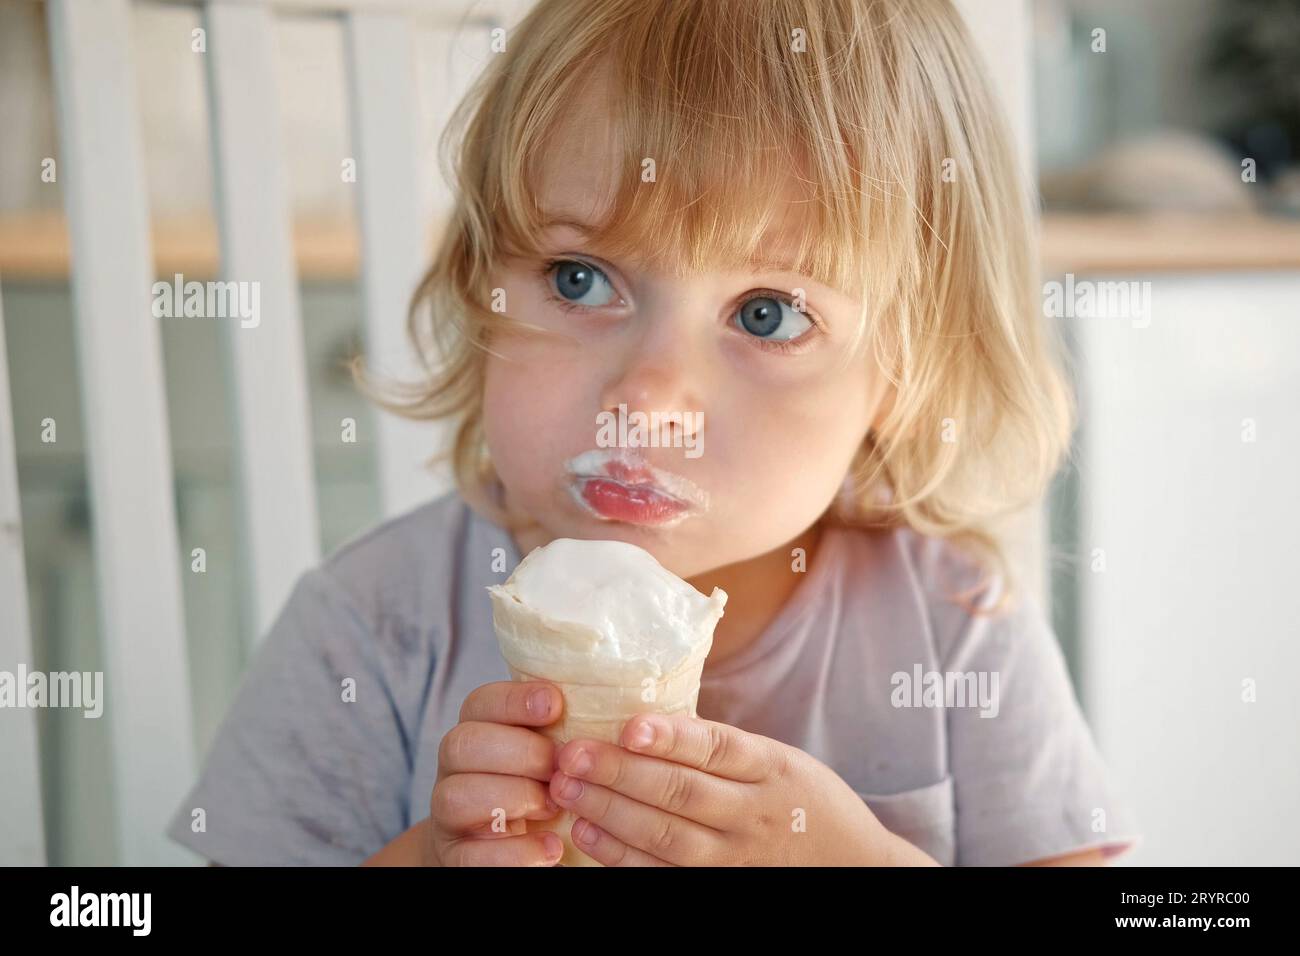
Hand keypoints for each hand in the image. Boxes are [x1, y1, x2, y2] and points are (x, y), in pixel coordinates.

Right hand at [426, 680, 566, 865]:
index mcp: (477, 732)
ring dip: (513, 798)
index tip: (555, 704)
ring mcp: (448, 814)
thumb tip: (614, 713)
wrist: (511, 844)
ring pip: (454, 796)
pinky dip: (515, 852)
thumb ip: (563, 731)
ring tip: (554, 807)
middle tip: (559, 767)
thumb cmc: (541, 787)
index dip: (513, 700)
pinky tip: (551, 848)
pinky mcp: (457, 855)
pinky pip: (470, 854)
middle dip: (519, 752)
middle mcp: (454, 769)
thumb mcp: (548, 753)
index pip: (479, 703)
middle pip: (461, 744)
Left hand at [548, 713, 925, 865]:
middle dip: (620, 773)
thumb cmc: (799, 801)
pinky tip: (588, 833)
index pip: (717, 747)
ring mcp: (736, 857)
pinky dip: (622, 855)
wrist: (852, 866)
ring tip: (567, 789)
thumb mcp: (777, 760)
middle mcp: (753, 813)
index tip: (628, 725)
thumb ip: (722, 747)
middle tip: (571, 755)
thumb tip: (641, 716)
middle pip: (682, 792)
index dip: (671, 737)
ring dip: (611, 812)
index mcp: (770, 768)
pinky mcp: (717, 886)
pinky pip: (664, 873)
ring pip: (668, 837)